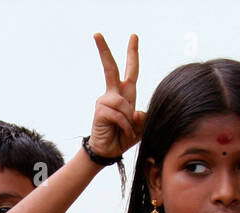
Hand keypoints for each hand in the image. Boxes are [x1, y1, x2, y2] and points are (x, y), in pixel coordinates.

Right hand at [89, 33, 144, 157]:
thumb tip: (136, 112)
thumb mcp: (140, 128)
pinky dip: (124, 125)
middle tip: (97, 34)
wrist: (108, 151)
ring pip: (123, 103)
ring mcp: (104, 101)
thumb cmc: (123, 137)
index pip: (130, 71)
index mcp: (125, 94)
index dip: (132, 54)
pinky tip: (122, 132)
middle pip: (110, 68)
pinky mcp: (100, 110)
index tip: (133, 37)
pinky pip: (118, 114)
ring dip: (129, 119)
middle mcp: (113, 94)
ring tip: (126, 129)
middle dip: (104, 50)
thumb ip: (142, 119)